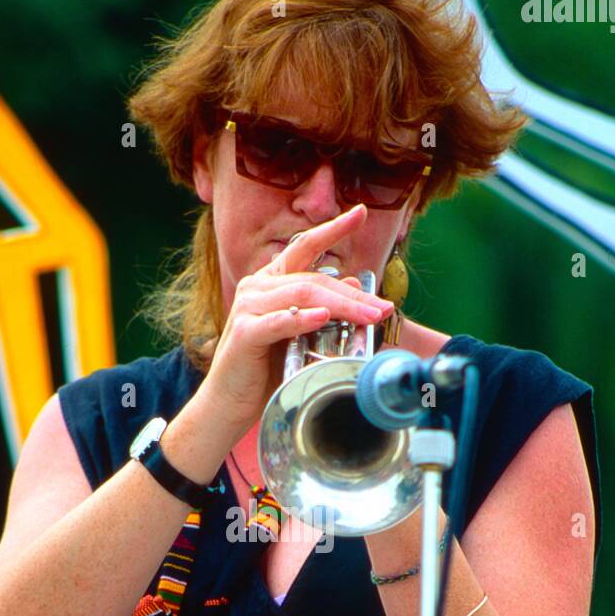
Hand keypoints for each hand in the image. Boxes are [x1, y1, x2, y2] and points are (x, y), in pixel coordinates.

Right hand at [199, 204, 394, 439]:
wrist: (231, 402)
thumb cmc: (267, 369)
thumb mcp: (300, 334)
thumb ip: (322, 308)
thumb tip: (350, 283)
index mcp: (271, 281)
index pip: (305, 247)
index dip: (333, 228)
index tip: (360, 213)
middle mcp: (258, 286)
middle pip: (314, 279)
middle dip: (353, 294)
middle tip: (383, 307)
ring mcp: (249, 307)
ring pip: (302, 295)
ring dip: (341, 307)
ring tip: (368, 317)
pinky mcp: (244, 332)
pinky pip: (278, 321)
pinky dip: (302, 319)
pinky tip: (322, 318)